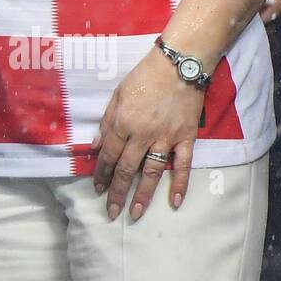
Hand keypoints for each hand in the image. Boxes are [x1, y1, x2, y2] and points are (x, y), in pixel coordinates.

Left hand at [91, 46, 203, 220]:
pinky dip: (180, 184)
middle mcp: (142, 135)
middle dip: (116, 192)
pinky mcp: (186, 139)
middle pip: (127, 169)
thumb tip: (94, 147)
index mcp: (123, 123)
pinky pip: (183, 165)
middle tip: (110, 212)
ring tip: (135, 214)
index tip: (96, 189)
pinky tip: (174, 202)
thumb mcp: (117, 95)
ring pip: (151, 173)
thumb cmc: (144, 77)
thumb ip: (106, 122)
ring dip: (142, 195)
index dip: (101, 173)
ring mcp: (166, 138)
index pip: (108, 155)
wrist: (179, 66)